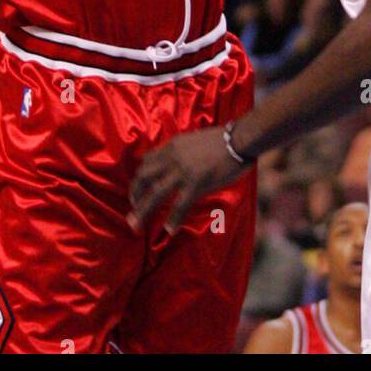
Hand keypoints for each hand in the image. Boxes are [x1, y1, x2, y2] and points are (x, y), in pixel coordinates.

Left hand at [129, 127, 247, 233]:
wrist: (238, 140)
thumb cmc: (219, 141)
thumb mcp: (190, 140)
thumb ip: (177, 151)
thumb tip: (169, 164)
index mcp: (171, 147)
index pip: (146, 162)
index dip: (138, 179)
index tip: (136, 192)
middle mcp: (173, 158)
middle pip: (144, 178)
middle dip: (135, 196)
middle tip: (133, 211)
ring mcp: (184, 171)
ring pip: (156, 193)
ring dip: (143, 211)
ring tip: (136, 226)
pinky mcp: (197, 183)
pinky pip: (180, 205)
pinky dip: (173, 219)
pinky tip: (169, 230)